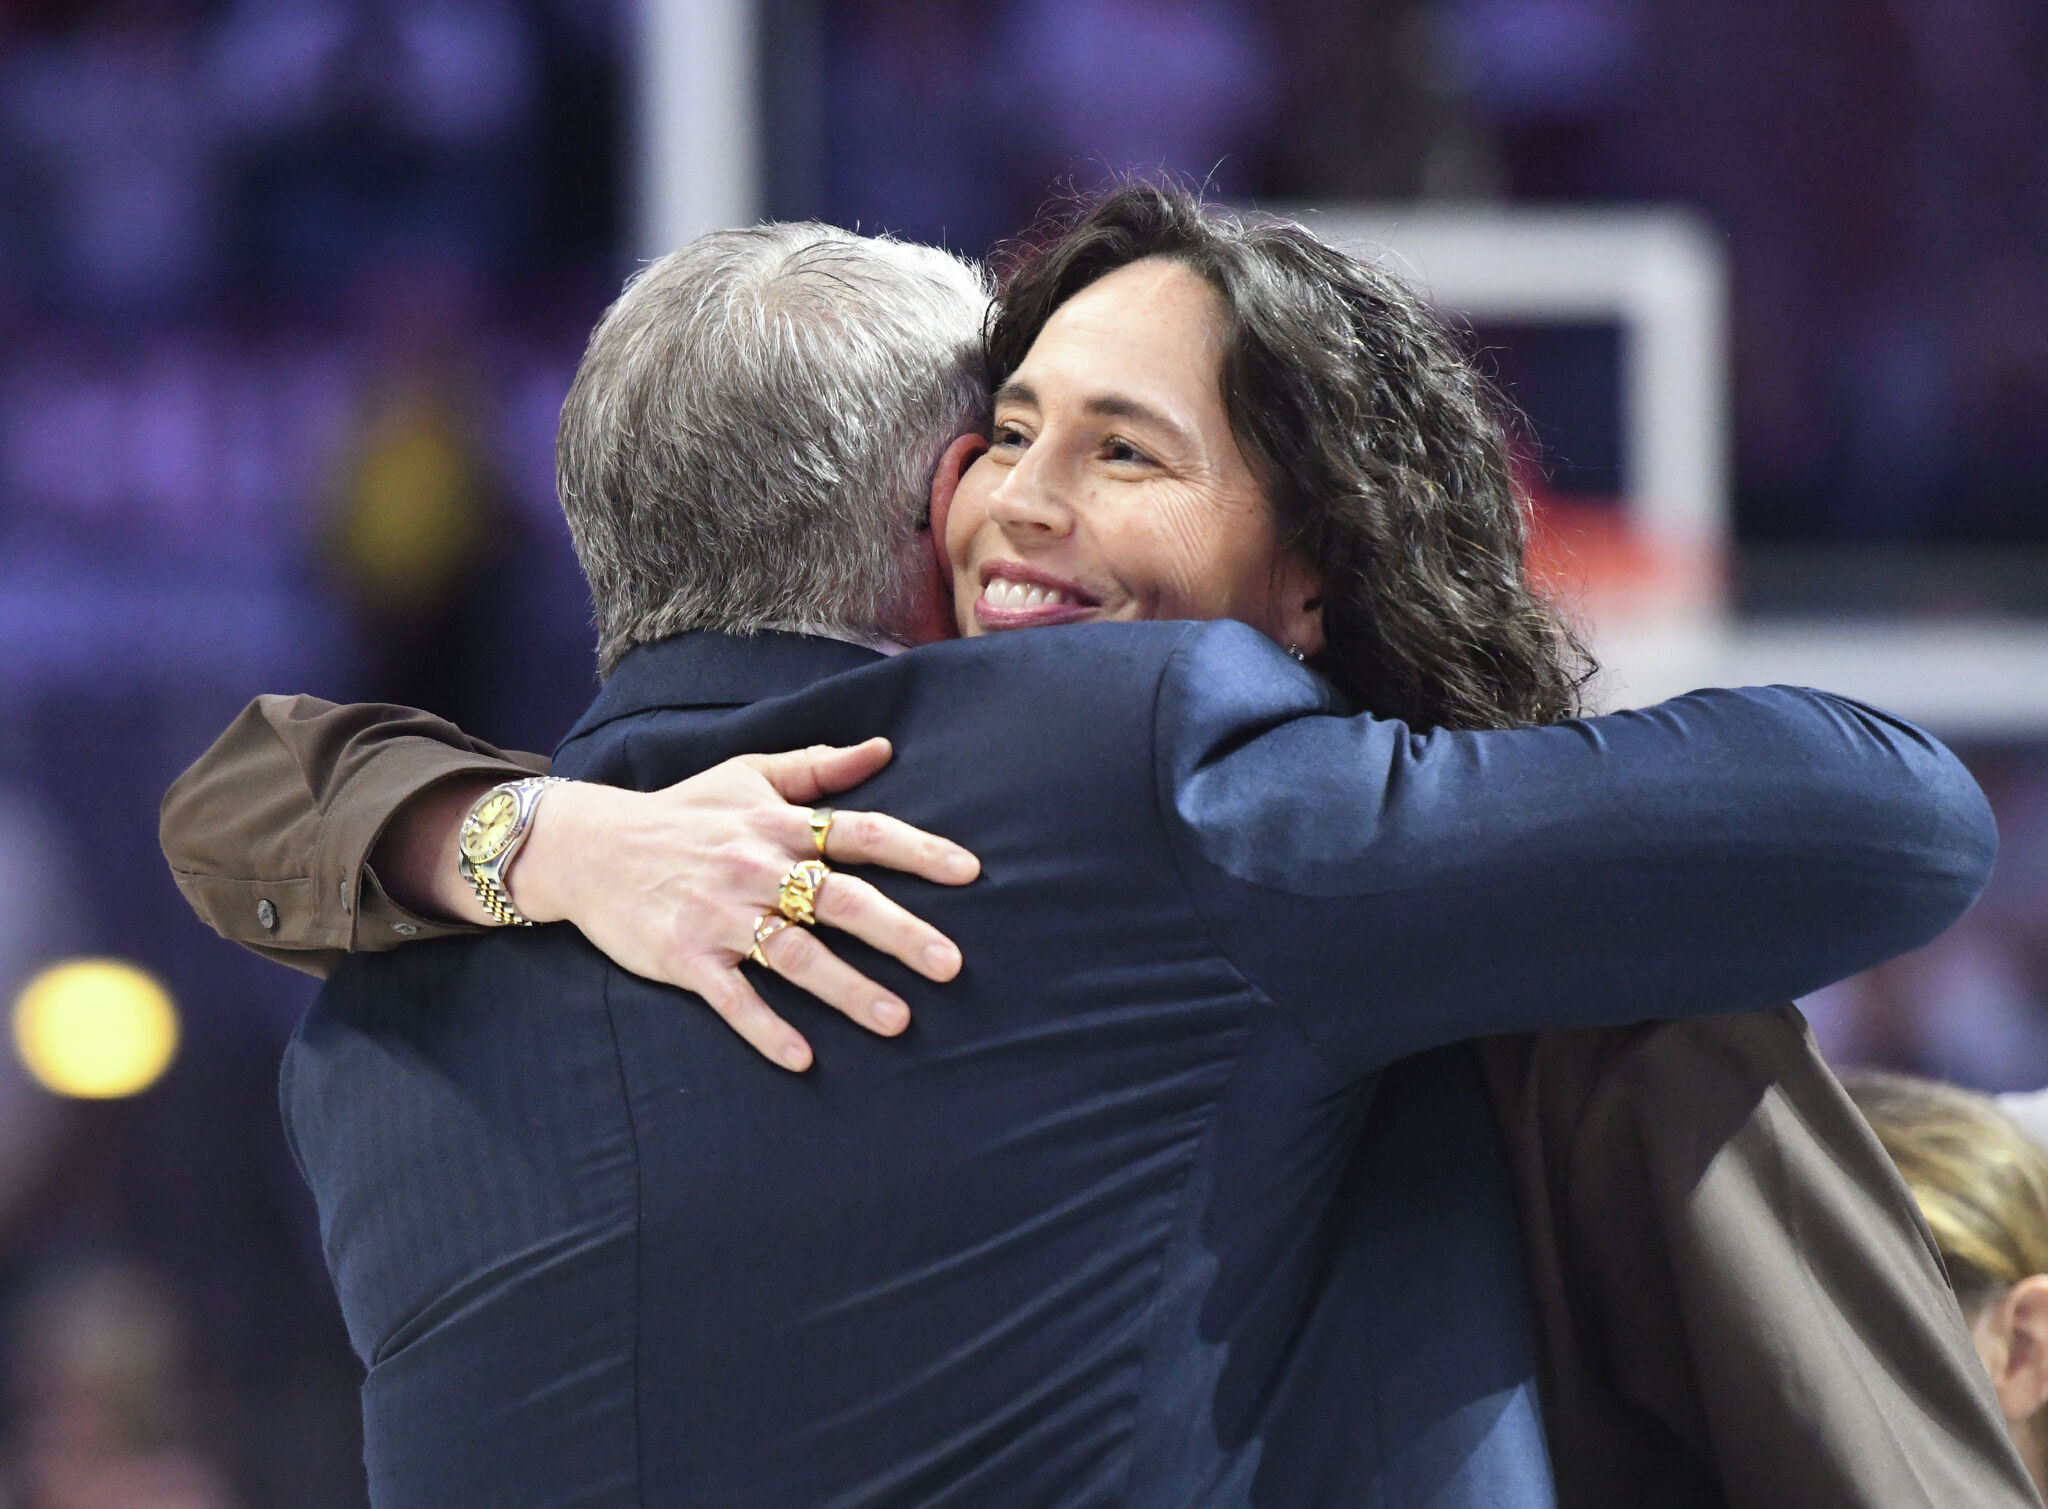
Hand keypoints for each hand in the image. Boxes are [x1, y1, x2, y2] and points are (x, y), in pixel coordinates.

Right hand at [508, 739, 977, 1071]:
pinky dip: (766, 1028)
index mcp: (778, 823)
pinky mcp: (686, 956)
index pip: (862, 833)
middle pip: (840, 899)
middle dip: (899, 933)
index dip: (918, 850)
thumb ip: (818, 767)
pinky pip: (733, 997)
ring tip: (897, 1021)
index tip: (970, 872)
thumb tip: (884, 747)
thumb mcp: (747, 774)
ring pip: (795, 955)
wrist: (590, 847)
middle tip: (951, 964)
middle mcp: (756, 866)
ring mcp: (721, 915)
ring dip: (848, 989)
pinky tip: (804, 1058)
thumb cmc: (682, 812)